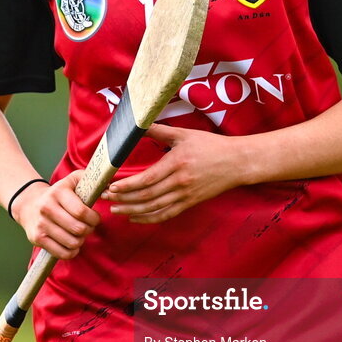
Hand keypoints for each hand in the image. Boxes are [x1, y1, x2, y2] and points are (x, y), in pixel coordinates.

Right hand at [13, 171, 100, 258]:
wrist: (29, 204)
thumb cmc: (58, 194)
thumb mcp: (72, 181)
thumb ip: (90, 180)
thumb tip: (110, 187)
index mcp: (58, 192)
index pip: (81, 212)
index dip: (93, 218)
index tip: (95, 218)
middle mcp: (47, 208)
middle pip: (78, 229)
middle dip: (89, 230)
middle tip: (88, 227)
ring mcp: (41, 224)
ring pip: (72, 242)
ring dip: (81, 241)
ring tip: (80, 234)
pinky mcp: (37, 238)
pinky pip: (62, 253)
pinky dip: (72, 252)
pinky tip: (72, 244)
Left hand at [102, 124, 245, 223]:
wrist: (236, 162)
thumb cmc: (210, 146)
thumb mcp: (184, 134)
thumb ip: (159, 130)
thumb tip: (137, 122)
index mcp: (177, 164)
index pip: (147, 179)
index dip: (128, 186)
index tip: (112, 187)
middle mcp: (180, 182)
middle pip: (147, 196)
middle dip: (124, 199)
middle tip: (105, 198)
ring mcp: (185, 195)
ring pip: (154, 208)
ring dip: (132, 211)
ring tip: (115, 210)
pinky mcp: (189, 203)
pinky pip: (166, 214)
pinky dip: (149, 219)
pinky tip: (135, 218)